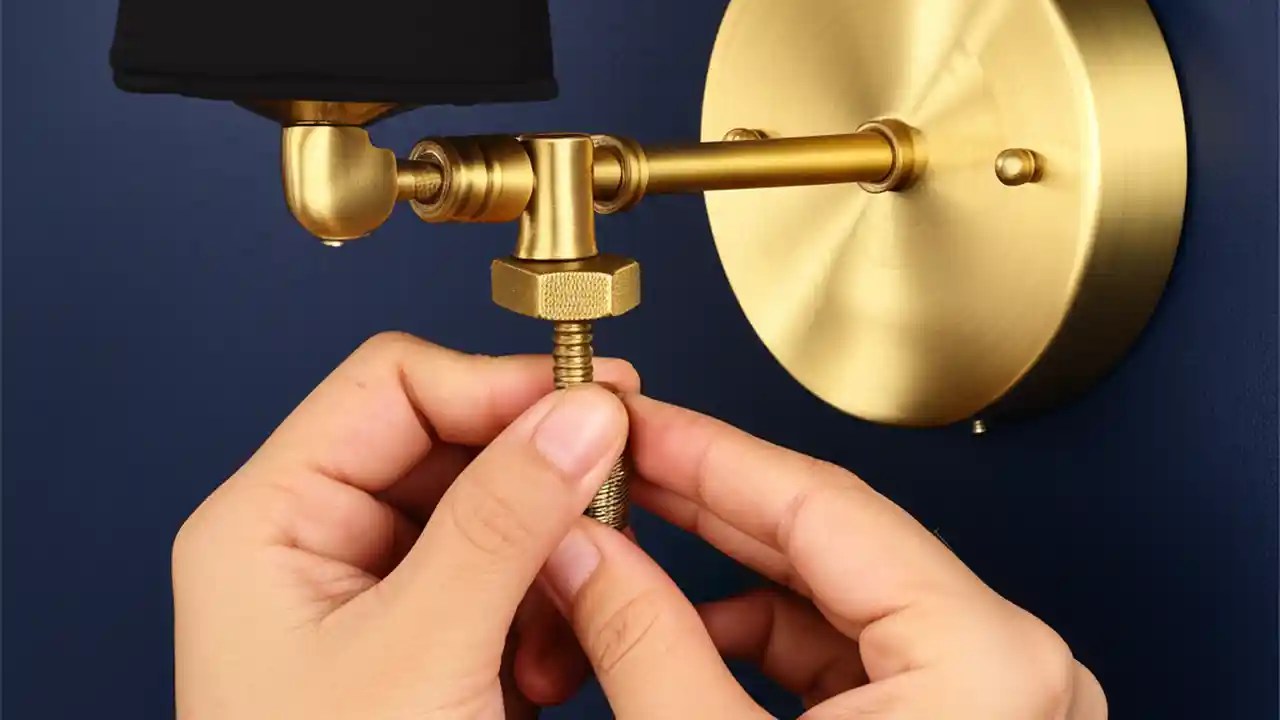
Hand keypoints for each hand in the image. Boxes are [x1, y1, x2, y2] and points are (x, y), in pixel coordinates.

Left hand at [171, 333, 637, 718]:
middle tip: (614, 494)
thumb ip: (506, 519)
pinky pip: (500, 583)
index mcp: (271, 521)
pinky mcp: (418, 643)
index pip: (394, 386)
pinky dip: (542, 614)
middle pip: (448, 446)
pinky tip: (546, 671)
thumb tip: (582, 413)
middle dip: (536, 482)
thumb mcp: (422, 653)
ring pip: (487, 517)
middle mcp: (315, 544)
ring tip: (569, 617)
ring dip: (547, 559)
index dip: (498, 384)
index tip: (593, 402)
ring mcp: (369, 596)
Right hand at [537, 394, 1106, 718]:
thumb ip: (641, 642)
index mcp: (983, 661)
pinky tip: (687, 631)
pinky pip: (850, 652)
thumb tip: (580, 554)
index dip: (706, 456)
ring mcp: (992, 698)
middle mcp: (1009, 669)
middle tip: (620, 469)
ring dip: (726, 576)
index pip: (820, 505)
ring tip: (631, 554)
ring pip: (835, 596)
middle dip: (708, 507)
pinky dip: (763, 638)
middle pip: (830, 540)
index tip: (636, 425)